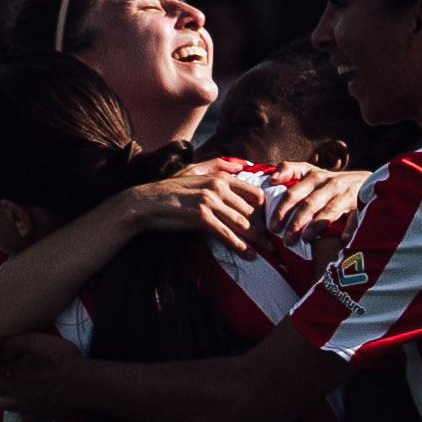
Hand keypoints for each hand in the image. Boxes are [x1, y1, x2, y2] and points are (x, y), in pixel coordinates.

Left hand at [0, 335, 80, 414]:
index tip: (2, 361)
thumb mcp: (39, 341)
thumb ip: (16, 343)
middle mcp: (16, 390)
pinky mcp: (37, 417)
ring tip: (4, 398)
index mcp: (15, 370)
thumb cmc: (63, 360)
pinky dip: (21, 415)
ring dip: (3, 400)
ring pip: (5, 405)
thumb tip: (3, 351)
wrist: (82, 384)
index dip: (0, 362)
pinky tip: (24, 412)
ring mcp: (26, 406)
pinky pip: (23, 419)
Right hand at [114, 161, 267, 252]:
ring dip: (257, 240)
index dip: (266, 210)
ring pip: (241, 223)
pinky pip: (225, 233)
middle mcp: (217, 187)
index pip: (254, 193)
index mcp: (220, 177)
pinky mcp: (200, 217)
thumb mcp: (194, 171)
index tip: (271, 224)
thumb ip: (217, 167)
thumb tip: (239, 168)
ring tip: (268, 251)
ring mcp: (209, 201)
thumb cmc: (170, 190)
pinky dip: (239, 246)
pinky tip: (248, 254)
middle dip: (264, 229)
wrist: (146, 202)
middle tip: (275, 243)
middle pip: (250, 211)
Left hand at [244, 163, 368, 260]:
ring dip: (316, 225)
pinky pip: (355, 217)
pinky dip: (349, 228)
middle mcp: (329, 184)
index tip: (272, 227)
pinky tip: (342, 239)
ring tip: (306, 238)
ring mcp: (346, 194)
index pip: (293, 193)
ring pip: (328, 211)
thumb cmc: (332, 182)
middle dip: (295, 223)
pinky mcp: (361, 204)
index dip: (281, 210)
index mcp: (314, 177)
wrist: (368, 182)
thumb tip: (271, 180)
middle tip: (286, 240)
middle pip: (308, 204)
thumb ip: (290, 170)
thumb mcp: (312, 172)